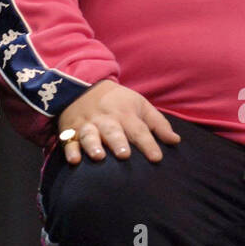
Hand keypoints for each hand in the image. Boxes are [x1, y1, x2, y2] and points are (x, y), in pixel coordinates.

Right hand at [56, 79, 181, 164]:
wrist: (83, 84)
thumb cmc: (118, 101)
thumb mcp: (141, 106)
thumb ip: (158, 124)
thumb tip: (176, 141)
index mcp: (126, 114)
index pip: (139, 130)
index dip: (148, 144)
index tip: (157, 158)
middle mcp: (107, 120)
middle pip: (113, 131)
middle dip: (118, 143)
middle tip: (124, 155)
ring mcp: (87, 125)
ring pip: (90, 135)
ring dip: (93, 146)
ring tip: (99, 157)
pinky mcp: (70, 130)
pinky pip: (68, 140)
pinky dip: (70, 150)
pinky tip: (74, 161)